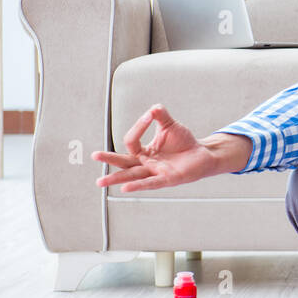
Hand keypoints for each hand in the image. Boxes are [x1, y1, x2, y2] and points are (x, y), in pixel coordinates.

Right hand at [91, 104, 218, 192]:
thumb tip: (153, 108)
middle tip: (94, 155)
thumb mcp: (170, 126)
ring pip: (133, 175)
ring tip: (101, 182)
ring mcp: (155, 172)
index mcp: (144, 152)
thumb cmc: (184, 143)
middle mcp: (146, 163)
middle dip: (109, 159)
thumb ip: (160, 116)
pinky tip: (125, 189)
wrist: (202, 154)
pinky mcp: (167, 179)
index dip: (139, 126)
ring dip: (118, 178)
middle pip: (124, 162)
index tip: (150, 115)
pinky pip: (151, 183)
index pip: (132, 141)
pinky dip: (138, 185)